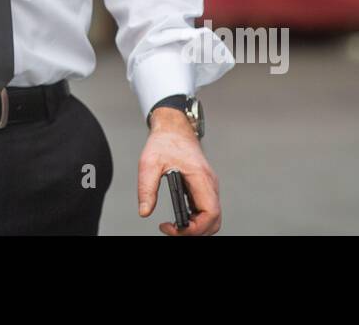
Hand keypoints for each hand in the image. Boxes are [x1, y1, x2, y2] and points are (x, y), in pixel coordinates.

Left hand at [138, 108, 220, 235]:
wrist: (173, 127)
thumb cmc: (165, 141)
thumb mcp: (149, 163)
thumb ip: (146, 188)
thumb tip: (144, 211)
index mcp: (200, 177)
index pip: (210, 213)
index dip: (194, 228)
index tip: (173, 227)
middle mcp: (209, 183)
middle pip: (214, 220)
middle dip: (195, 231)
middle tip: (172, 229)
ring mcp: (208, 186)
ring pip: (212, 217)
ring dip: (196, 226)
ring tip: (174, 226)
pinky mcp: (204, 187)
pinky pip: (206, 209)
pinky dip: (196, 219)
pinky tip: (180, 218)